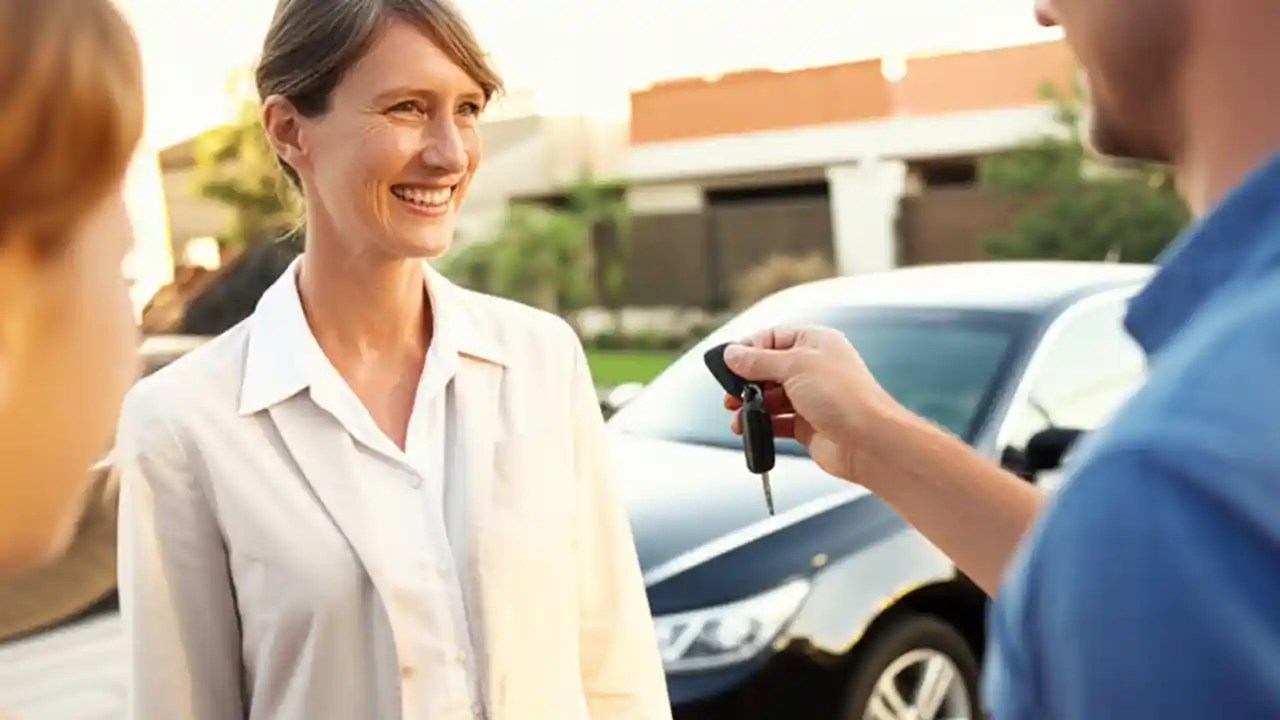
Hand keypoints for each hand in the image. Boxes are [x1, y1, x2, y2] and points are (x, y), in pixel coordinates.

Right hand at [723, 326, 898, 482]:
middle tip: (730, 392)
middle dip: (745, 381)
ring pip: (770, 397)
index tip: (727, 363)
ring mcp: (811, 397)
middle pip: (768, 368)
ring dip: (750, 405)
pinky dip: (761, 424)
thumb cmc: (844, 397)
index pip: (772, 338)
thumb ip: (758, 361)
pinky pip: (777, 421)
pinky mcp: (807, 424)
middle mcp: (814, 368)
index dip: (747, 349)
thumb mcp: (794, 367)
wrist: (869, 441)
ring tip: (737, 414)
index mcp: (815, 343)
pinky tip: (750, 428)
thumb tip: (732, 354)